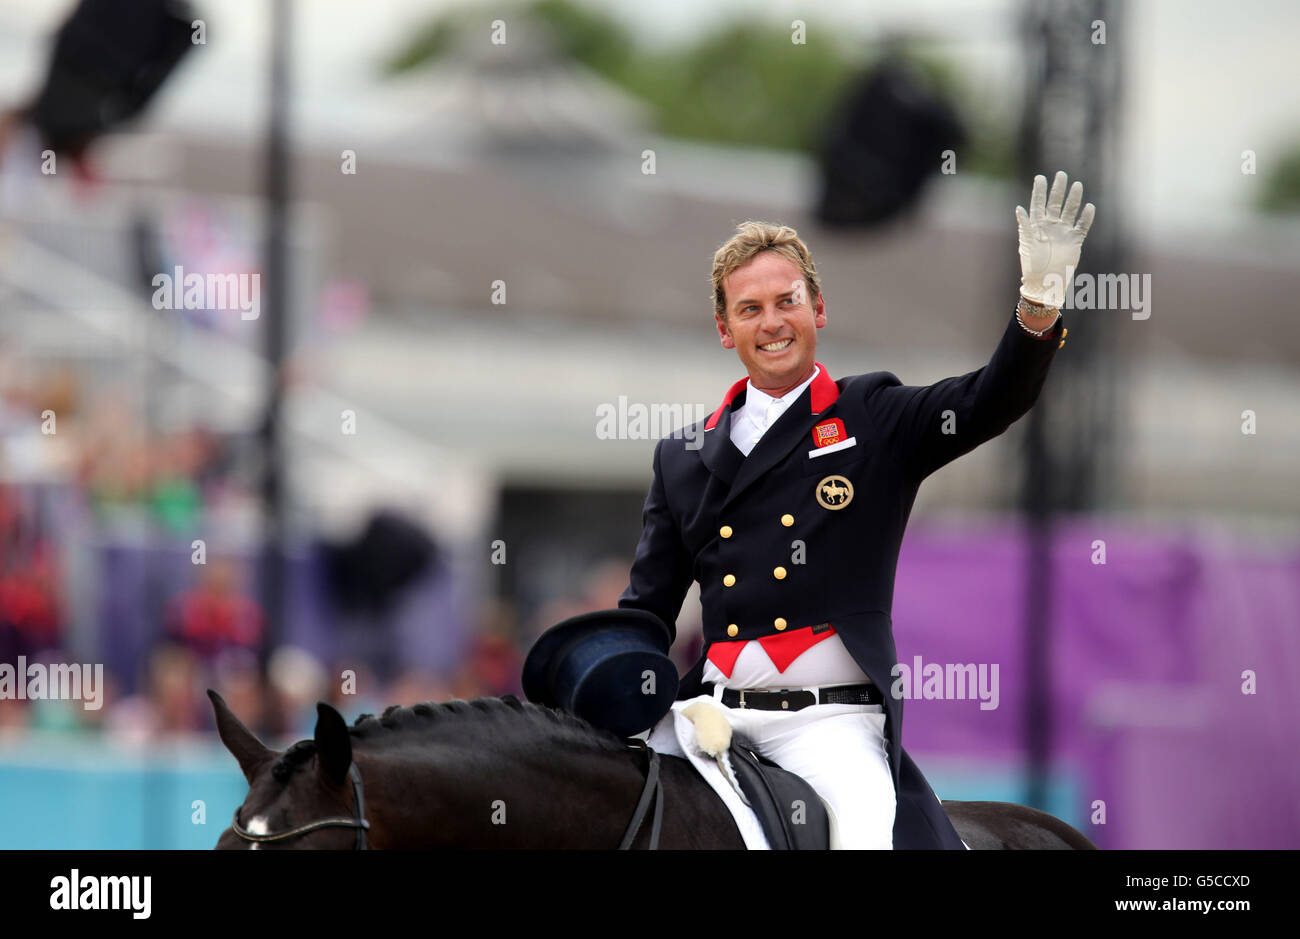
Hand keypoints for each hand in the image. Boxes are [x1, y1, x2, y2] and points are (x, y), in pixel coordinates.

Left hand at [1015, 170, 1094, 306]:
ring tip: (1077, 185)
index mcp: (1036, 226)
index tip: (1040, 177)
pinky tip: (1089, 207)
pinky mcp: (1074, 241)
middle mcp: (1050, 226)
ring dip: (1073, 199)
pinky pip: (1082, 226)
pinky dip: (1086, 217)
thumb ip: (1024, 226)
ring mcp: (1063, 232)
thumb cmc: (1032, 264)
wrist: (1045, 281)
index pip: (1038, 204)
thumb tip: (1018, 208)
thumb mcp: (1026, 244)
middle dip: (1058, 189)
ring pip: (1070, 211)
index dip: (1039, 191)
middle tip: (1061, 174)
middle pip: (1055, 203)